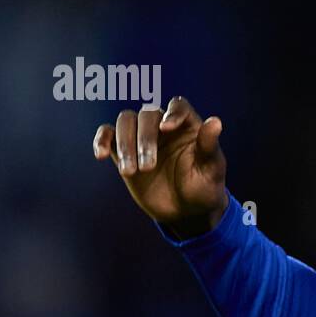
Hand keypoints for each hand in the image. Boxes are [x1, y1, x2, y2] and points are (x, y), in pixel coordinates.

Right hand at [93, 96, 229, 238]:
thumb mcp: (212, 170)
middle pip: (147, 114)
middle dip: (145, 139)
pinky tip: (100, 155)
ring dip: (124, 144)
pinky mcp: (124, 151)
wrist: (186, 211)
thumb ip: (209, 146)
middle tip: (148, 168)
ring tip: (129, 172)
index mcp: (188, 126)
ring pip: (126, 122)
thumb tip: (215, 121)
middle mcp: (164, 126)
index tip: (167, 129)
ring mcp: (142, 137)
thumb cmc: (204, 188)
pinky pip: (108, 134)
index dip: (172, 113)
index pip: (178, 106)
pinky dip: (101, 140)